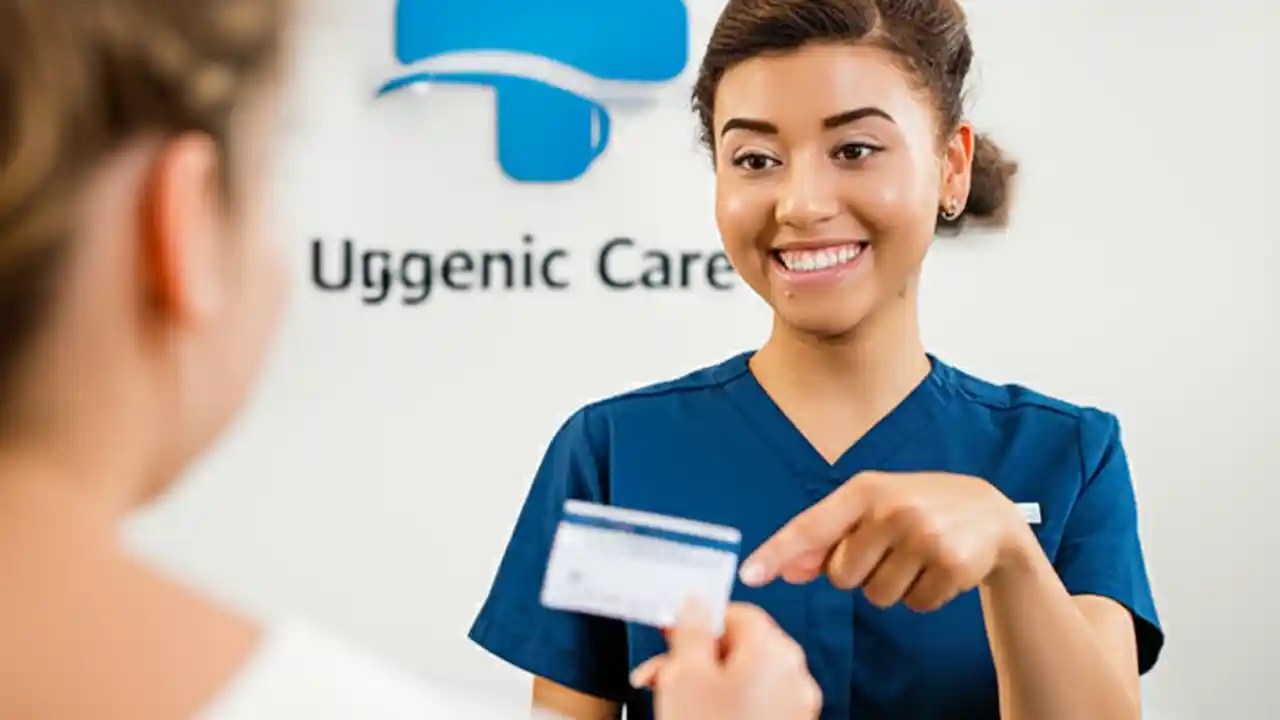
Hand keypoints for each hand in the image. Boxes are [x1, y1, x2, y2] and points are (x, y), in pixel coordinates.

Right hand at [631, 599, 821, 719]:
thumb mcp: (685, 674)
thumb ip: (692, 629)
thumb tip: (696, 601)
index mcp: (775, 651)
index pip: (739, 613)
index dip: (701, 621)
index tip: (673, 635)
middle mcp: (795, 675)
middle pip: (740, 647)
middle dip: (696, 657)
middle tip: (660, 671)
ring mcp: (796, 707)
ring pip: (744, 677)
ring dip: (704, 682)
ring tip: (667, 698)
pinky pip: (755, 703)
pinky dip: (726, 703)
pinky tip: (694, 714)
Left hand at [740, 471, 1029, 611]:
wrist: (990, 514)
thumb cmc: (916, 508)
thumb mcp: (871, 509)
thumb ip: (828, 537)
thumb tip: (787, 570)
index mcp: (864, 489)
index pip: (810, 527)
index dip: (777, 553)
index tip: (749, 575)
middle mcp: (892, 509)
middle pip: (841, 576)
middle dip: (859, 572)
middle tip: (888, 548)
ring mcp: (924, 537)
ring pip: (876, 596)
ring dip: (890, 586)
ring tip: (914, 556)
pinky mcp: (952, 565)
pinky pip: (912, 605)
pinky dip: (921, 595)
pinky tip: (936, 568)